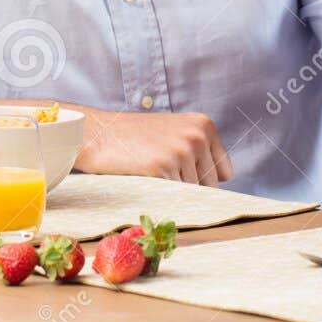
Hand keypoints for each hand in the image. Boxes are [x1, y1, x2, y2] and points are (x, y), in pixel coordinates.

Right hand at [76, 110, 233, 185]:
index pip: (225, 171)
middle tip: (160, 171)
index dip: (204, 179)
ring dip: (172, 191)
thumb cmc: (134, 137)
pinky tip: (144, 177)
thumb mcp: (174, 132)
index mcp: (204, 125)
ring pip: (191, 193)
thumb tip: (222, 182)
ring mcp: (181, 152)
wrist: (97, 133)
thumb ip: (199, 149)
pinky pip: (173, 197)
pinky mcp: (163, 168)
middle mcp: (197, 136)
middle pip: (210, 186)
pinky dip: (160, 194)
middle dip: (188, 187)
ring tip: (149, 170)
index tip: (182, 174)